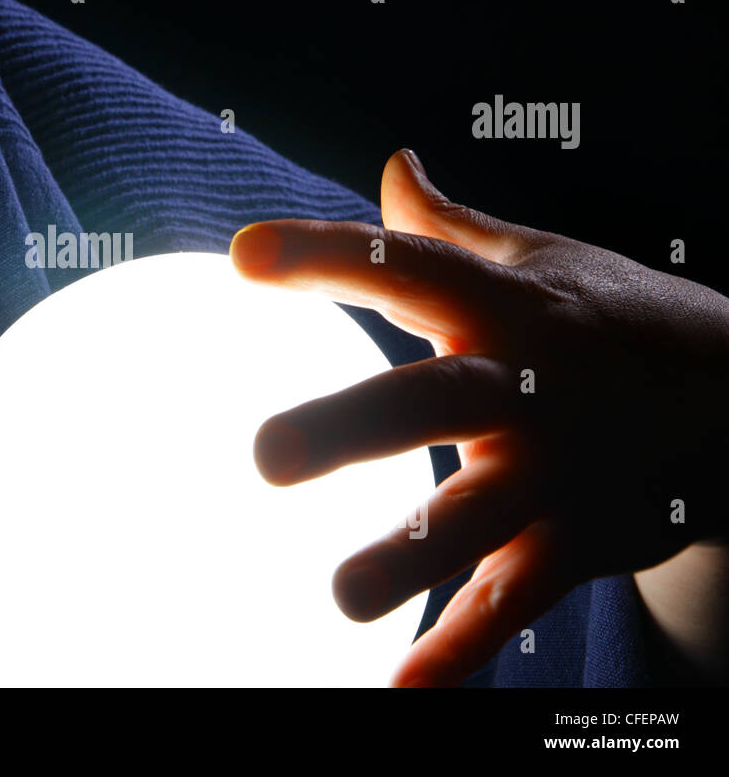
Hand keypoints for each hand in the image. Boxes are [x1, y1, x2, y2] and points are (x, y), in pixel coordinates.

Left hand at [230, 149, 728, 685]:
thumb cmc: (610, 322)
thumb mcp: (542, 263)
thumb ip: (449, 231)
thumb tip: (392, 166)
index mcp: (503, 305)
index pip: (406, 270)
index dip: (327, 258)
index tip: (244, 256)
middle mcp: (526, 386)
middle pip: (428, 402)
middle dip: (349, 427)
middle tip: (265, 456)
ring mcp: (554, 471)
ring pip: (473, 518)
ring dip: (407, 561)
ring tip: (340, 598)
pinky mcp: (578, 540)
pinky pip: (514, 602)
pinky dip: (463, 649)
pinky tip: (403, 687)